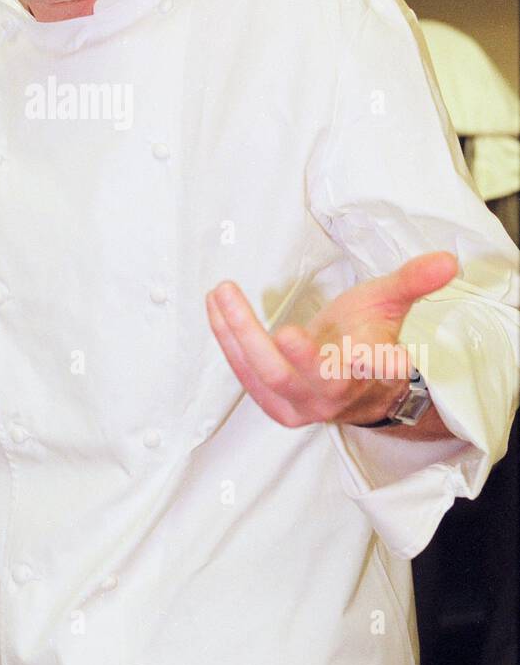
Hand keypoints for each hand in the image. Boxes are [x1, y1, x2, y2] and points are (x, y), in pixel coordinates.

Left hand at [206, 251, 458, 427]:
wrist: (361, 392)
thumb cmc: (370, 338)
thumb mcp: (390, 304)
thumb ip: (414, 281)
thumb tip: (449, 259)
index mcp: (363, 369)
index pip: (358, 368)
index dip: (346, 358)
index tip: (327, 341)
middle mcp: (329, 394)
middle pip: (289, 375)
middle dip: (256, 340)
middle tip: (231, 297)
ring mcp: (298, 404)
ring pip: (260, 375)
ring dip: (232, 332)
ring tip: (219, 293)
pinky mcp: (274, 405)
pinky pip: (245, 374)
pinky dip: (228, 341)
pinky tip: (216, 309)